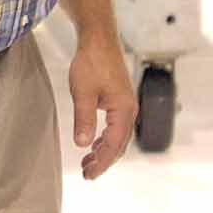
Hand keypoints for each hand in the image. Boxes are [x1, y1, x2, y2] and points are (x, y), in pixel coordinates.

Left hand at [68, 32, 135, 180]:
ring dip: (104, 150)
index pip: (114, 145)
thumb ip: (84, 119)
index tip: (89, 174)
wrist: (98, 38)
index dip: (102, 162)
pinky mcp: (119, 99)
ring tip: (88, 162)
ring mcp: (125, 104)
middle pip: (119, 144)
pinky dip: (105, 138)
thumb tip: (83, 144)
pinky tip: (94, 142)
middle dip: (104, 160)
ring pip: (118, 136)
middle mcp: (129, 109)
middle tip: (88, 173)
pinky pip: (116, 126)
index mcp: (123, 110)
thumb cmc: (92, 61)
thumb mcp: (83, 93)